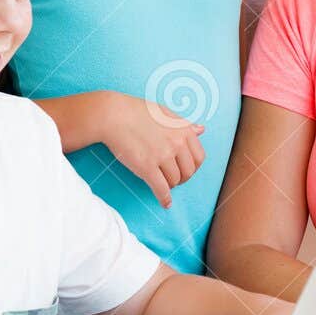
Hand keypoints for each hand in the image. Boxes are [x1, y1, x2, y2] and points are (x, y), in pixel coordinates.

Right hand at [95, 90, 205, 207]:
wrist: (113, 115)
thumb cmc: (137, 111)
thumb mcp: (165, 112)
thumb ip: (184, 124)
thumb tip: (202, 130)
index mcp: (183, 130)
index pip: (199, 157)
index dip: (193, 166)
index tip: (185, 169)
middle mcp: (177, 143)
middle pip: (188, 171)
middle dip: (182, 178)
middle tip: (174, 179)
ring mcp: (162, 156)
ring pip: (174, 181)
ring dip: (170, 185)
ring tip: (164, 184)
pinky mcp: (147, 167)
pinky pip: (161, 189)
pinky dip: (164, 198)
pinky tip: (165, 203)